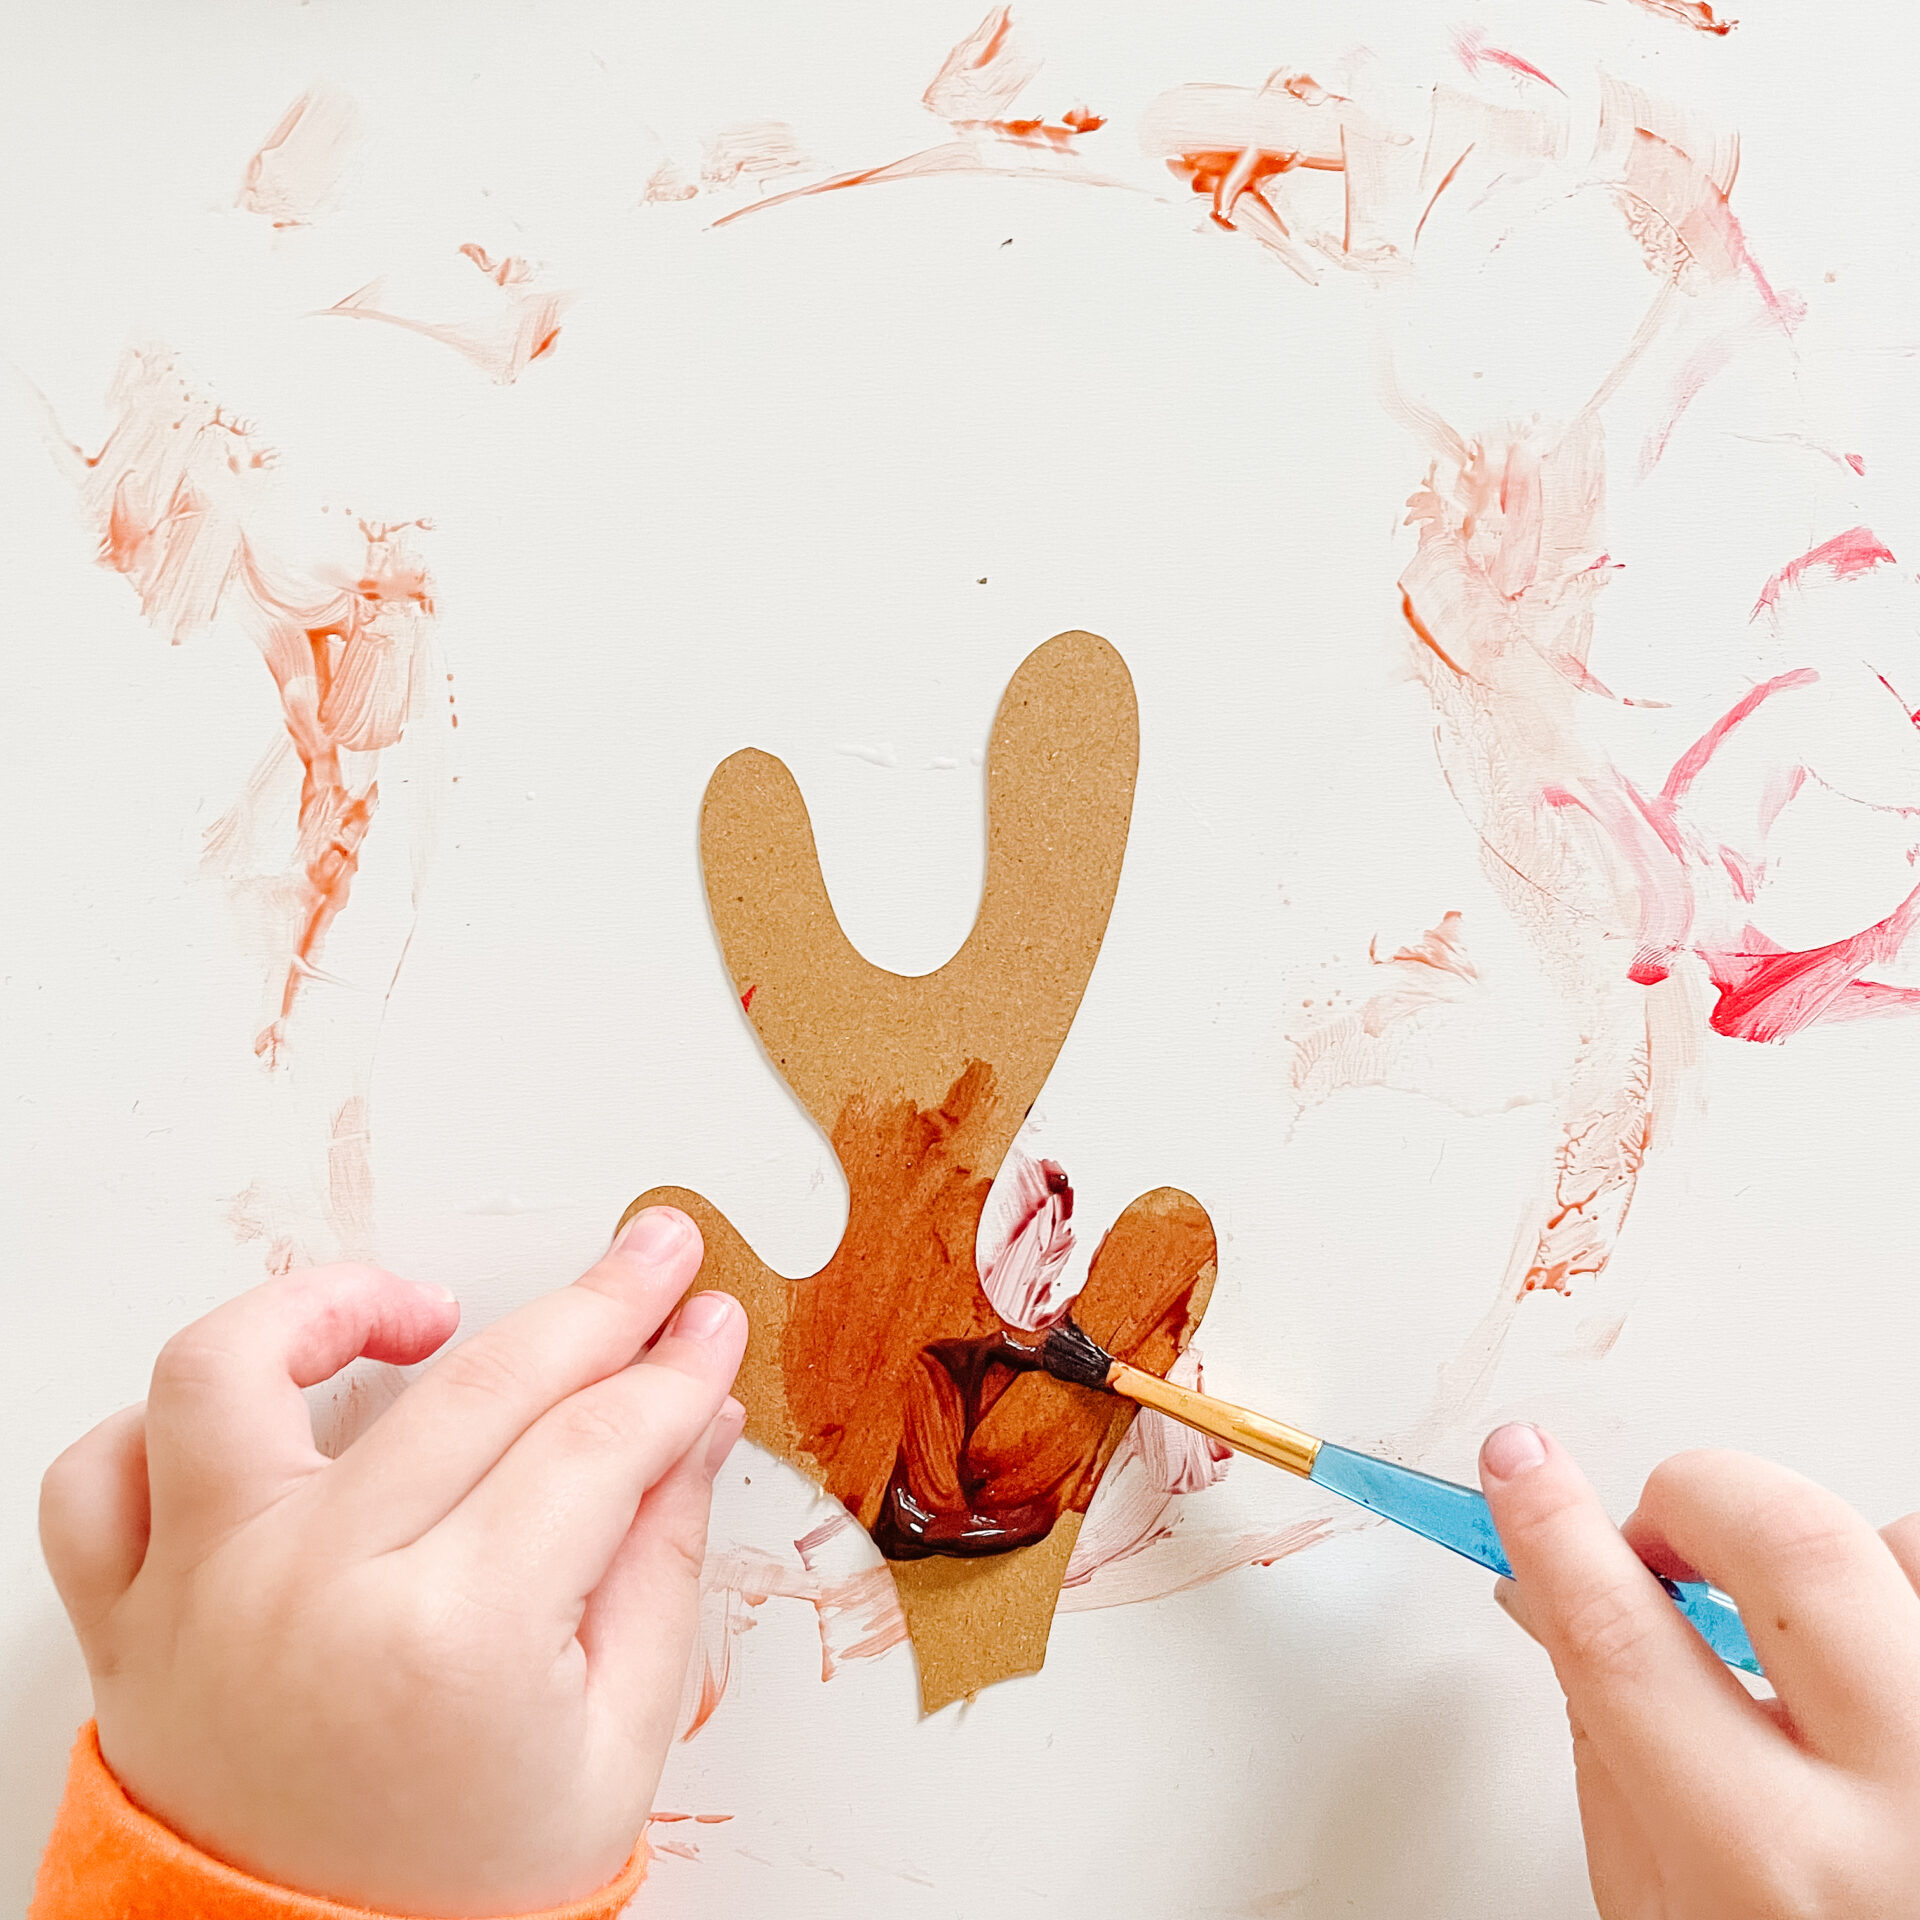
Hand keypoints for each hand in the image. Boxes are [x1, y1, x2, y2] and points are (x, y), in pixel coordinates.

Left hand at [37, 1206, 747, 1916]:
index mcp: (456, 1643)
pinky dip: (161, 1422)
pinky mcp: (130, 1620)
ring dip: (330, 1305)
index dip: (672, 1368)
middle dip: (596, 1303)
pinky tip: (269, 1407)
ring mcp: (204, 1595)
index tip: (709, 1324)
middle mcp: (314, 1594)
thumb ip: (662, 1561)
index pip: (598, 1441)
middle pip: (479, 1383)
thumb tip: (697, 1420)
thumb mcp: (615, 1743)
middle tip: (651, 1258)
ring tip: (420, 1307)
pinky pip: (96, 1478)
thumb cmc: (464, 1888)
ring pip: (230, 1372)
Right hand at [1480, 1424, 1919, 1917]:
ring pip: (1900, 1541)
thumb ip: (1610, 1754)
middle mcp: (1909, 1808)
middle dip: (1692, 1496)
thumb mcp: (1664, 1914)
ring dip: (1825, 1556)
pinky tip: (1875, 1654)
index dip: (1551, 1528)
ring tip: (1798, 1629)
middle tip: (1658, 1530)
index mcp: (1773, 1874)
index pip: (1625, 1641)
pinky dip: (1899, 1581)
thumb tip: (1557, 1591)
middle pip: (1788, 1541)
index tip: (1521, 1467)